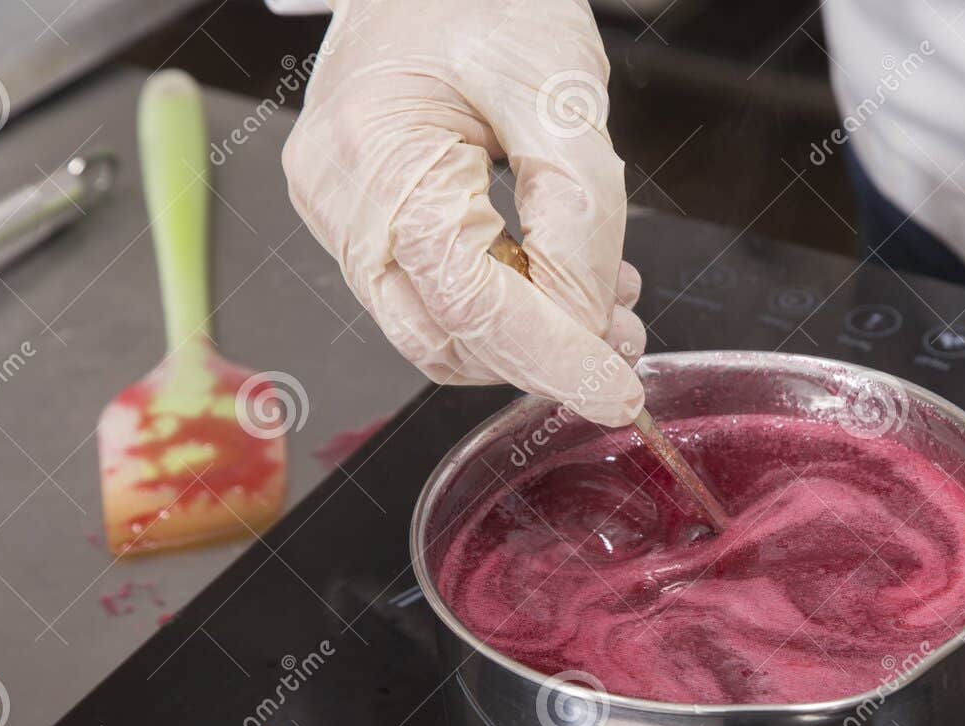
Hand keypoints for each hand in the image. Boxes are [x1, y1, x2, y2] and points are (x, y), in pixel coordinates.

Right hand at [283, 0, 645, 425]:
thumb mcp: (560, 92)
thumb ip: (580, 215)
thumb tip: (588, 322)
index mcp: (375, 156)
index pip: (470, 302)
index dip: (552, 358)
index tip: (617, 393)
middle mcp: (339, 198)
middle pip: (444, 333)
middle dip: (543, 355)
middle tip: (626, 346)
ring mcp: (341, 212)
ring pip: (439, 325)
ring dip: (528, 335)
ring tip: (606, 303)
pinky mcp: (361, 216)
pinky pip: (433, 291)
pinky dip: (504, 302)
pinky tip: (558, 279)